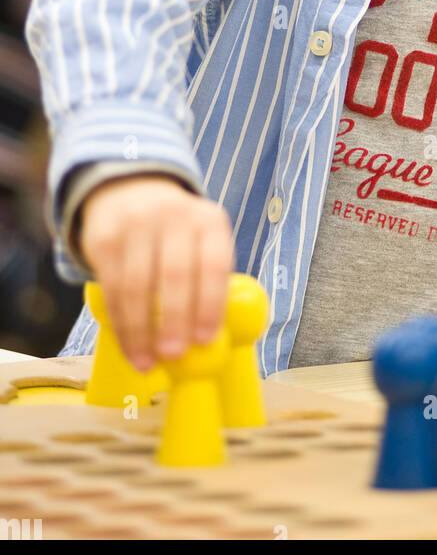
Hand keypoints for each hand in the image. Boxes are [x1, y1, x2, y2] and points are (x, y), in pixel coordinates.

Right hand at [78, 175, 234, 371]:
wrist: (129, 192)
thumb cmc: (176, 236)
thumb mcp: (200, 242)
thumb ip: (207, 283)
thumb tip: (210, 343)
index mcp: (209, 220)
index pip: (214, 263)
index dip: (211, 303)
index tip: (205, 340)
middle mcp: (174, 216)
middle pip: (175, 273)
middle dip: (175, 319)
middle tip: (174, 355)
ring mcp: (136, 224)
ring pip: (137, 285)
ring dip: (141, 331)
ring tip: (147, 363)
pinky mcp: (105, 239)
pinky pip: (111, 289)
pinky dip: (120, 324)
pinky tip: (130, 348)